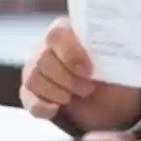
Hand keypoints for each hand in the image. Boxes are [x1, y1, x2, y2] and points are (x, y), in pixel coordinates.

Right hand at [21, 17, 140, 131]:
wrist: (109, 97)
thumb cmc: (110, 72)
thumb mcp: (113, 59)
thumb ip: (107, 51)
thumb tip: (112, 47)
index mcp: (67, 31)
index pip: (56, 34)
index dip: (70, 54)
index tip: (89, 71)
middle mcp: (46, 46)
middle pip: (42, 59)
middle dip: (67, 79)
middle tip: (88, 88)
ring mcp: (35, 69)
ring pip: (32, 78)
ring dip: (57, 92)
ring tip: (74, 96)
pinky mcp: (31, 92)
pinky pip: (27, 98)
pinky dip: (42, 106)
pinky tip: (56, 109)